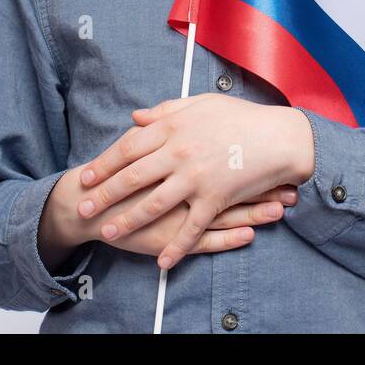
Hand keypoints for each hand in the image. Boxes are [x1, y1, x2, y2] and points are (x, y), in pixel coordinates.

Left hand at [74, 94, 314, 271]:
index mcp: (174, 128)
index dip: (104, 164)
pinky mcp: (215, 199)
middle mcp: (179, 153)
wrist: (281, 137)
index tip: (86, 176)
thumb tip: (134, 117)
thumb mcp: (201, 104)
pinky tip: (161, 261)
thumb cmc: (242, 117)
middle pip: (132, 177)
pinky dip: (176, 247)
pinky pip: (190, 228)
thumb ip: (165, 110)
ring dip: (127, 221)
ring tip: (108, 234)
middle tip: (83, 209)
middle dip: (104, 195)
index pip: (128, 148)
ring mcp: (196, 177)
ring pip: (153, 204)